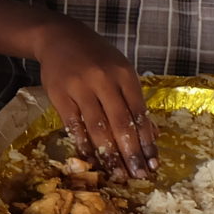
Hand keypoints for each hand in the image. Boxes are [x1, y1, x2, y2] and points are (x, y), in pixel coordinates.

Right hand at [35, 20, 157, 178]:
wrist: (60, 38)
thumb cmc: (96, 57)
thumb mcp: (120, 71)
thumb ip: (134, 101)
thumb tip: (151, 135)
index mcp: (124, 74)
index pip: (139, 113)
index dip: (147, 141)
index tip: (153, 162)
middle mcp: (103, 80)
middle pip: (120, 124)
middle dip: (131, 153)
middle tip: (138, 175)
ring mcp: (80, 88)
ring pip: (98, 128)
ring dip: (109, 155)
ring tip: (118, 174)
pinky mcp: (60, 96)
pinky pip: (74, 126)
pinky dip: (83, 145)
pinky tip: (92, 160)